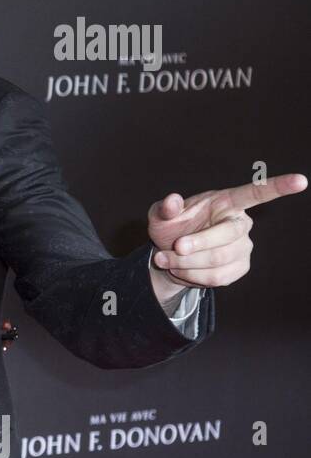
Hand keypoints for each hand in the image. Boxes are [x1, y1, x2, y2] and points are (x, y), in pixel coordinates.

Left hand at [147, 173, 306, 299]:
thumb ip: (165, 208)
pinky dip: (192, 275)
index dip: (278, 187)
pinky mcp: (240, 267)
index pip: (255, 193)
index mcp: (226, 202)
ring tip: (166, 258)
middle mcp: (241, 223)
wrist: (169, 255)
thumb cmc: (171, 228)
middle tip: (173, 248)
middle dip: (196, 245)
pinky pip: (217, 277)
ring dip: (186, 263)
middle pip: (227, 235)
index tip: (301, 181)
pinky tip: (182, 268)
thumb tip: (172, 200)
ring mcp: (243, 247)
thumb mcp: (160, 216)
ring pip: (218, 260)